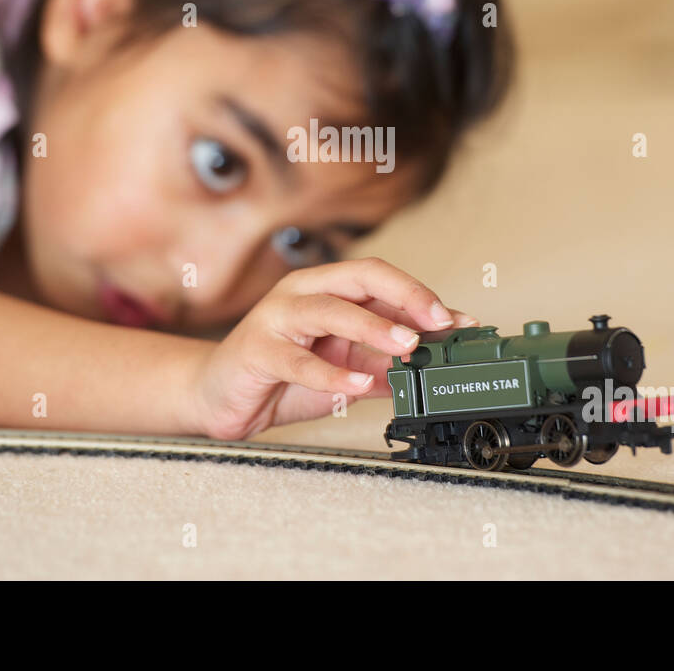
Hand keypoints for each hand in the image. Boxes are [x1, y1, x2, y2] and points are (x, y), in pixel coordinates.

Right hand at [188, 257, 476, 439]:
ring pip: (328, 310)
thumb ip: (384, 364)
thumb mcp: (345, 370)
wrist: (219, 396)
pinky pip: (298, 360)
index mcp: (325, 289)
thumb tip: (435, 363)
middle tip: (438, 322)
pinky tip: (355, 386)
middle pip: (357, 277)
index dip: (418, 293)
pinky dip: (330, 374)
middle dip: (403, 297)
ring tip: (406, 345)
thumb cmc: (280, 376)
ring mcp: (275, 318)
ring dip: (373, 327)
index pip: (378, 277)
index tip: (455, 319)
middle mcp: (300, 293)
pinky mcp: (256, 350)